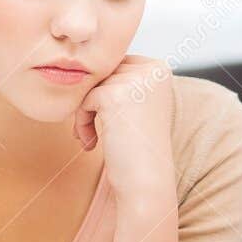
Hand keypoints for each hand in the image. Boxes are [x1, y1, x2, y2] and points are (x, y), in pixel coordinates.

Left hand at [73, 55, 175, 203]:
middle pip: (103, 72)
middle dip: (93, 101)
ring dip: (85, 113)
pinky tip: (92, 143)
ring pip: (91, 85)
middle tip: (93, 131)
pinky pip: (84, 99)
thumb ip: (122, 80)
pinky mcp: (115, 95)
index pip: (117, 64)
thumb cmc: (139, 149)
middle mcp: (152, 70)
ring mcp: (136, 81)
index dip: (105, 90)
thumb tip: (89, 61)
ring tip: (92, 138)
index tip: (108, 119)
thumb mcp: (138, 105)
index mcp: (160, 70)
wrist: (145, 181)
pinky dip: (81, 122)